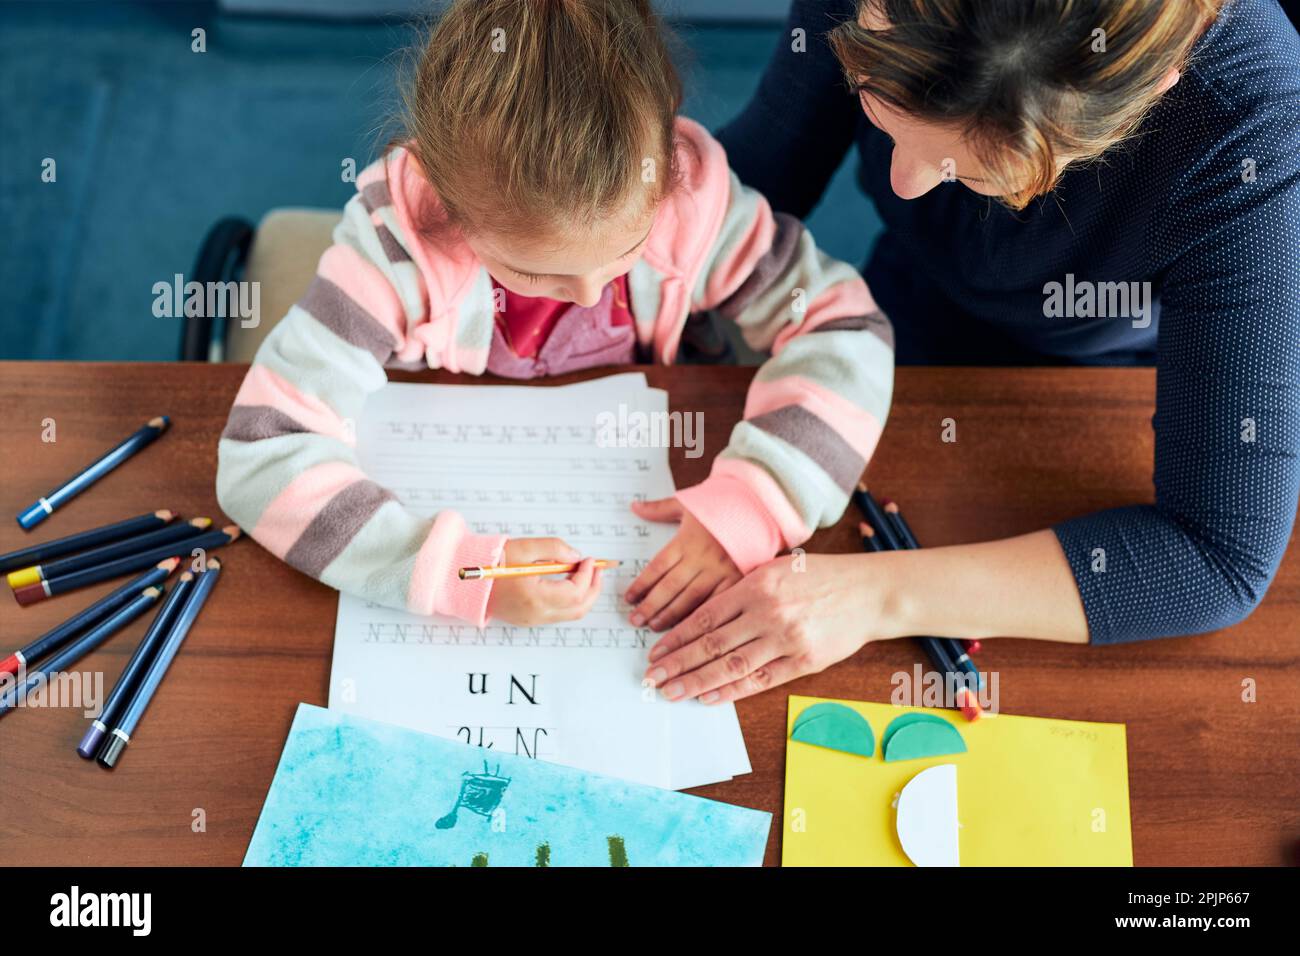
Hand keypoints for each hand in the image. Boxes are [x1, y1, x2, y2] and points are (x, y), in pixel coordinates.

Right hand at [486, 537, 604, 625]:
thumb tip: (575, 556)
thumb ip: (553, 549)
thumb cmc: (491, 563)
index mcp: (535, 598)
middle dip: (593, 588)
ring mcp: (533, 620)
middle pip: (579, 609)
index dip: (587, 575)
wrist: (466, 580)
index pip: (575, 592)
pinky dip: (570, 600)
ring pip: (571, 614)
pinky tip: (569, 582)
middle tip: (597, 569)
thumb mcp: (523, 548)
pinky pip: (558, 614)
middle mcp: (536, 614)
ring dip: (583, 595)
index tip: (589, 560)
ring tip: (585, 573)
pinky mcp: (529, 619)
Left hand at [625, 497, 742, 631]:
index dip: (641, 585)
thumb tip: (635, 507)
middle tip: (635, 620)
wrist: (759, 506)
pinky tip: (689, 628)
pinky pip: (717, 602)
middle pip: (670, 586)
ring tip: (654, 626)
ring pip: (691, 598)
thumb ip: (660, 509)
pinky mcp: (738, 580)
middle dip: (650, 605)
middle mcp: (701, 557)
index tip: (629, 598)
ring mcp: (720, 571)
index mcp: (686, 540)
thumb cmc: (722, 504)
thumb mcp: (688, 502)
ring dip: (671, 615)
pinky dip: (702, 616)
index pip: (657, 567)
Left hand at [643, 552, 892, 703]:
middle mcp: (767, 612)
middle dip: (677, 663)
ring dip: (697, 681)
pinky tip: (709, 696)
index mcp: (755, 585)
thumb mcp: (775, 568)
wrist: (868, 592)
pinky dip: (732, 690)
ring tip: (672, 692)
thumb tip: (703, 614)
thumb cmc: (819, 577)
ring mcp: (785, 639)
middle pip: (711, 644)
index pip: (705, 617)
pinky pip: (760, 679)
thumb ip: (741, 588)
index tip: (656, 652)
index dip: (677, 638)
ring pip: (731, 666)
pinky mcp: (803, 660)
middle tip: (653, 678)